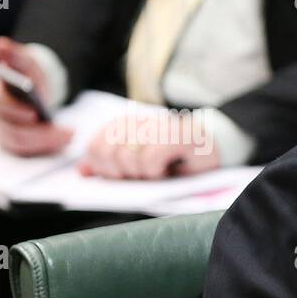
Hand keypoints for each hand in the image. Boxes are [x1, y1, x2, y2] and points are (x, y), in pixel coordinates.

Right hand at [0, 36, 73, 156]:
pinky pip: (28, 149)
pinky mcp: (15, 140)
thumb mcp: (27, 64)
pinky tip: (66, 139)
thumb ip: (17, 56)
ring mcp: (3, 129)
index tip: (34, 113)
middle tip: (67, 132)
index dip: (14, 109)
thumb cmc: (28, 75)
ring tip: (70, 135)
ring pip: (20, 141)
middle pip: (11, 129)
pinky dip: (46, 146)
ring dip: (46, 141)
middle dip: (39, 132)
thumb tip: (0, 44)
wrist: (32, 87)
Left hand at [78, 110, 220, 179]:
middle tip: (140, 177)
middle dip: (120, 173)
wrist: (214, 149)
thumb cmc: (176, 160)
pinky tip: (167, 170)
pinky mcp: (176, 136)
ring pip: (126, 156)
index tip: (120, 176)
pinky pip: (149, 160)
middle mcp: (139, 120)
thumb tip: (82, 172)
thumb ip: (110, 164)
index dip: (101, 166)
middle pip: (107, 152)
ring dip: (139, 173)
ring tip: (155, 173)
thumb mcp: (138, 162)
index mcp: (126, 124)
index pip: (95, 144)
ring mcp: (158, 126)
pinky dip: (155, 171)